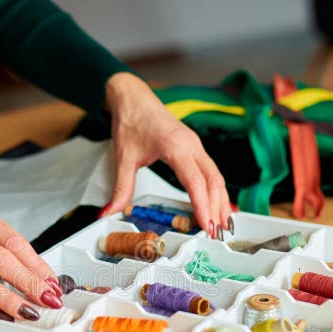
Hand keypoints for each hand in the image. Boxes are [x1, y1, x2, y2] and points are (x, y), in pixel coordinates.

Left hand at [101, 72, 232, 237]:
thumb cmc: (131, 121)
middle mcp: (191, 145)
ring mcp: (196, 145)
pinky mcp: (195, 147)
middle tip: (217, 234)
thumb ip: (121, 188)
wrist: (133, 97)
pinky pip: (212, 170)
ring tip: (222, 225)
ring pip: (216, 176)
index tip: (207, 224)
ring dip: (221, 200)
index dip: (203, 205)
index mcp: (175, 146)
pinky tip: (220, 204)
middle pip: (213, 180)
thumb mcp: (123, 158)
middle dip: (217, 208)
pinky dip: (217, 189)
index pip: (195, 181)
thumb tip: (109, 212)